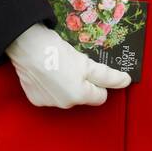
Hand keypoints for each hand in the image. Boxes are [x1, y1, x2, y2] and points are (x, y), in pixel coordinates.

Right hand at [5, 24, 130, 108]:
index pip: (101, 95)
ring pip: (66, 95)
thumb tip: (125, 82)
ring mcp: (48, 103)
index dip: (99, 81)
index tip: (91, 69)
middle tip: (74, 64)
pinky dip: (50, 85)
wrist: (26, 45)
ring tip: (58, 65)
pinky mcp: (35, 98)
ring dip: (66, 83)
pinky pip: (50, 94)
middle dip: (82, 82)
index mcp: (79, 96)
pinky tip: (46, 71)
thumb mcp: (86, 62)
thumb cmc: (57, 51)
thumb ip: (107, 76)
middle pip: (83, 95)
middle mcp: (64, 104)